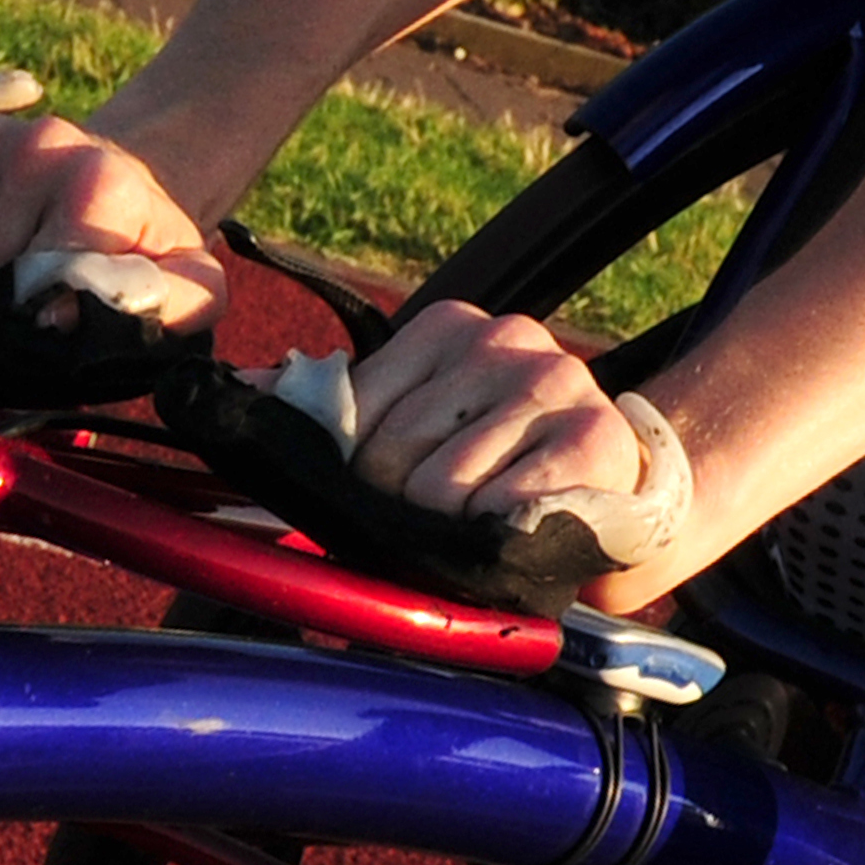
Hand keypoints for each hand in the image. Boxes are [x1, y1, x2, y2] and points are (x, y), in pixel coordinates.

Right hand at [0, 75, 226, 332]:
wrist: (118, 182)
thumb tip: (62, 318)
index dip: (23, 332)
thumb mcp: (190, 290)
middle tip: (17, 316)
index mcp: (97, 184)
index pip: (19, 292)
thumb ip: (164, 312)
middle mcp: (36, 145)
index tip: (48, 330)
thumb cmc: (143, 253)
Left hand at [342, 301, 637, 517]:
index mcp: (449, 325)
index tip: (391, 490)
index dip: (358, 473)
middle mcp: (504, 337)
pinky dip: (494, 539)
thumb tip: (244, 389)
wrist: (621, 500)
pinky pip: (496, 511)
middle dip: (401, 506)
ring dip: (450, 530)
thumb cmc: (500, 465)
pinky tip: (517, 527)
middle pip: (390, 454)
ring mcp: (554, 380)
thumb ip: (339, 408)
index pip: (350, 410)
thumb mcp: (425, 420)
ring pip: (438, 490)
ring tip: (482, 523)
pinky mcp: (592, 436)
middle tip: (442, 517)